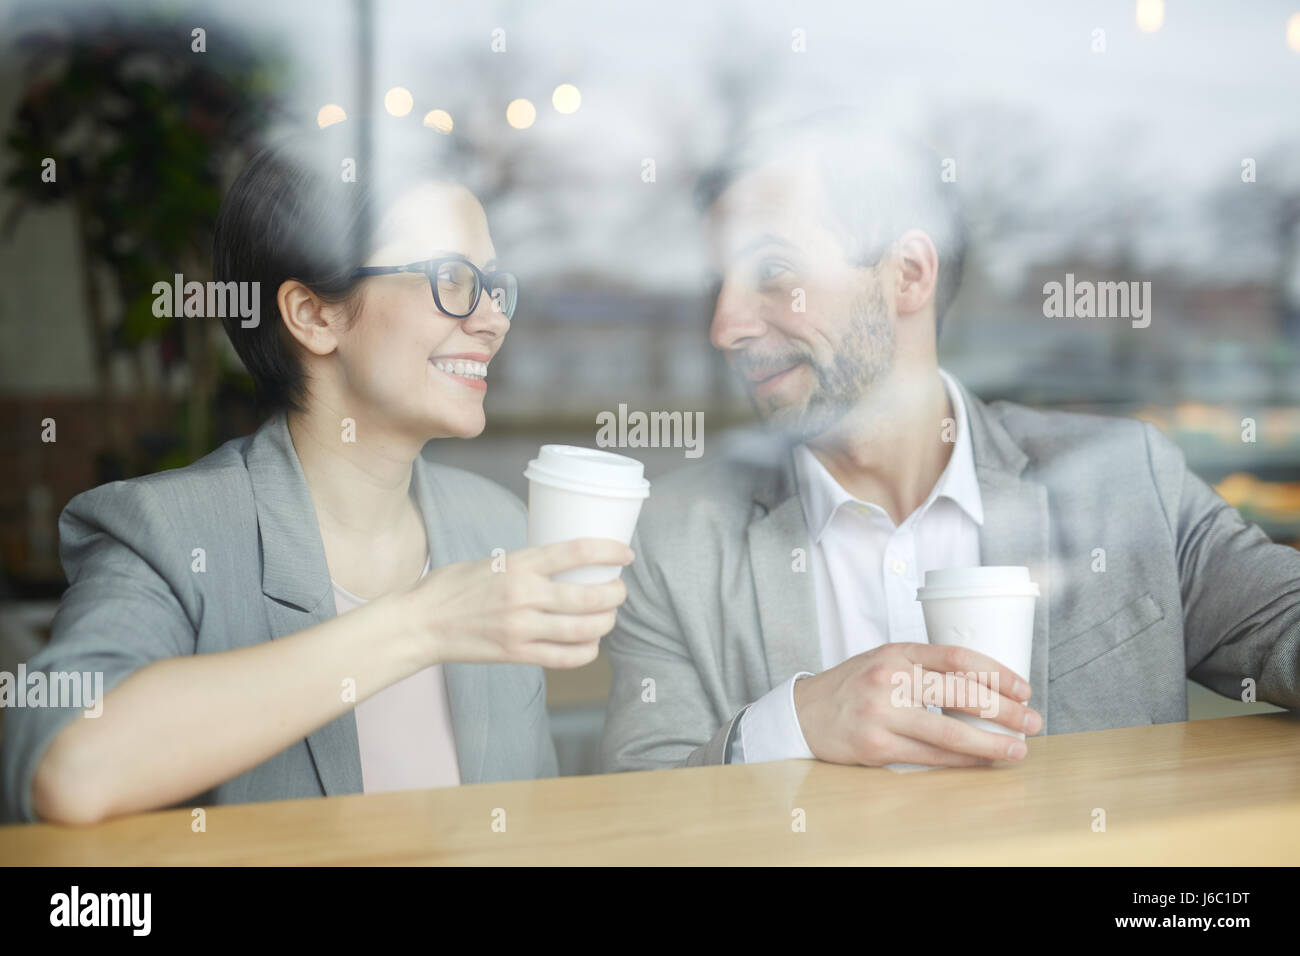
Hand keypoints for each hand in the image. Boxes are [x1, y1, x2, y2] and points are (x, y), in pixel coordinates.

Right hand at [403, 537, 633, 667]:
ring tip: (609, 616)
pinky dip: (587, 651)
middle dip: (616, 593)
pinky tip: (591, 644)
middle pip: (589, 596)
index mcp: (517, 564)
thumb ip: (526, 566)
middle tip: (619, 589)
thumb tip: (563, 568)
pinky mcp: (516, 654)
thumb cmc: (452, 588)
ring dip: (607, 622)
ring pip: (583, 629)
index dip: (609, 552)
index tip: (625, 554)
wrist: (420, 624)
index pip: (576, 552)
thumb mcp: (492, 562)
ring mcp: (521, 628)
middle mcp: (523, 595)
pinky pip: (565, 658)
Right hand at [792, 642, 1040, 766]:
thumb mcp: (884, 660)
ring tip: (1018, 748)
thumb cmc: (853, 686)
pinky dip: (962, 761)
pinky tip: (982, 761)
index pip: (958, 657)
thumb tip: (984, 685)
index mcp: (897, 652)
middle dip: (1006, 710)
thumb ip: (924, 666)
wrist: (804, 712)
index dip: (998, 673)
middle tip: (1032, 720)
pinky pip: (929, 756)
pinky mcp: (876, 746)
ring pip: (949, 732)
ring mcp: (882, 713)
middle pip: (961, 694)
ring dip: (991, 743)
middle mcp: (890, 679)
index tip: (1024, 688)